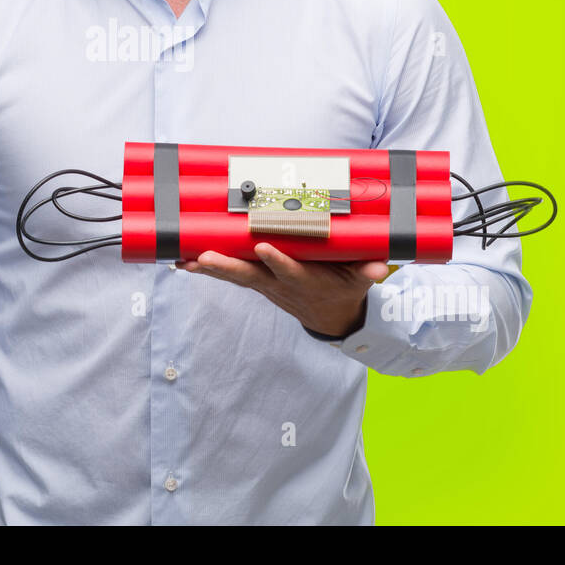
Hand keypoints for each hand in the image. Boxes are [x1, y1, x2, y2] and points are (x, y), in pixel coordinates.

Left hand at [177, 243, 390, 337]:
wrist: (330, 317)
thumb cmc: (343, 289)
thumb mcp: (359, 282)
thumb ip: (367, 272)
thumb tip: (381, 268)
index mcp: (304, 281)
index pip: (289, 271)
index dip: (276, 261)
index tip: (262, 248)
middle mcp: (279, 284)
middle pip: (250, 275)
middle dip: (227, 267)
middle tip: (204, 258)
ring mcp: (264, 284)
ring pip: (234, 274)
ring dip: (209, 269)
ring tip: (183, 261)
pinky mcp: (255, 281)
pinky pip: (229, 275)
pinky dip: (206, 269)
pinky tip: (182, 262)